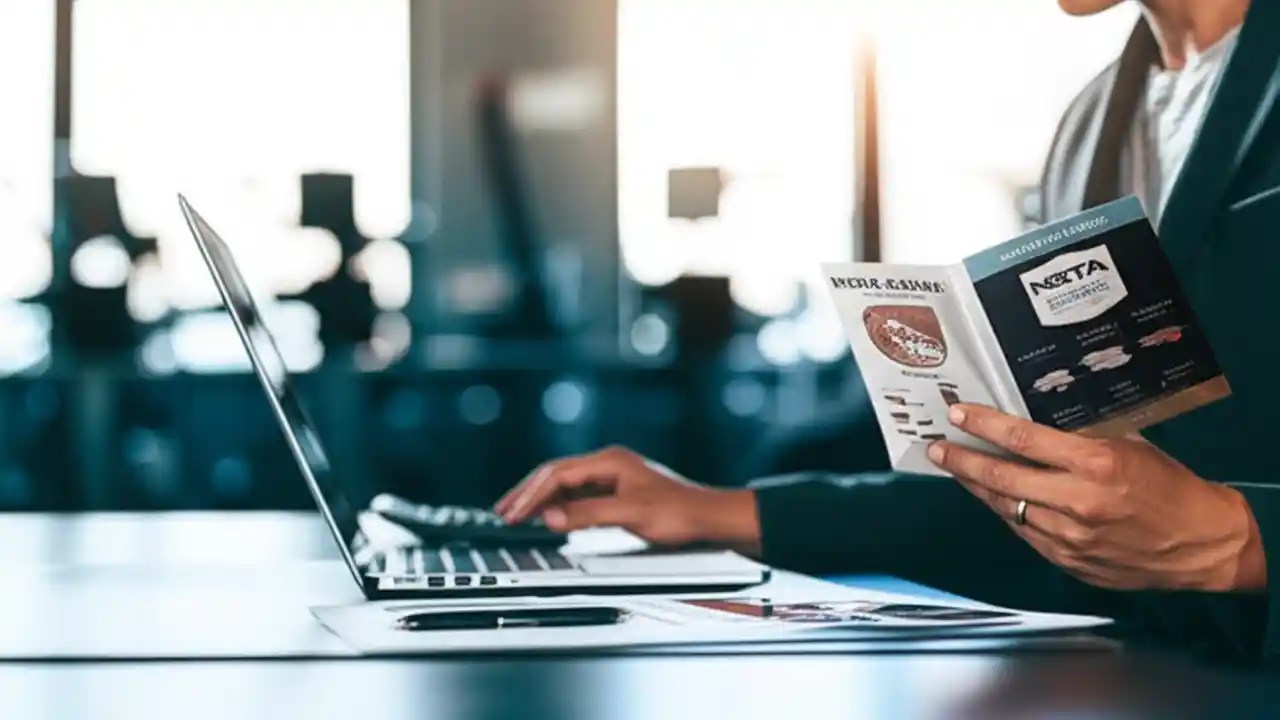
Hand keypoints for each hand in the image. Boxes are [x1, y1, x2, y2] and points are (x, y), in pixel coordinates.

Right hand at [494, 446, 761, 553]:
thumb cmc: (679, 512)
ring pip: (566, 486)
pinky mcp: (618, 493)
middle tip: (504, 511)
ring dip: (542, 500)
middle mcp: (609, 465)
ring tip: (517, 514)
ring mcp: (613, 479)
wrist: (710, 518)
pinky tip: (550, 517)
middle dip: (529, 494)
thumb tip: (551, 517)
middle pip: (557, 476)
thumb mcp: (630, 513)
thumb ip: (588, 514)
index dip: (532, 495)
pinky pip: (579, 496)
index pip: (558, 474)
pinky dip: (560, 507)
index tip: (513, 513)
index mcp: (609, 461)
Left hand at [928, 404, 1265, 591]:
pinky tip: (993, 498)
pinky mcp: (1069, 562)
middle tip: (937, 447)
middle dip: (963, 461)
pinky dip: (1006, 512)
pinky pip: (1026, 532)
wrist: (1202, 544)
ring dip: (978, 487)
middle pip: (1002, 478)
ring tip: (956, 469)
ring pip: (1008, 508)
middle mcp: (1077, 503)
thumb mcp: (1129, 446)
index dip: (984, 426)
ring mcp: (1070, 538)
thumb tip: (1033, 422)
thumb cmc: (1169, 486)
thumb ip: (1080, 438)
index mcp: (1095, 465)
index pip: (1023, 441)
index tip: (958, 415)